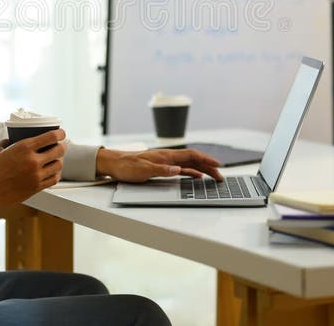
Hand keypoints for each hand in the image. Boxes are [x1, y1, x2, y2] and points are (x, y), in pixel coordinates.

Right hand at [0, 129, 66, 216]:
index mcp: (24, 148)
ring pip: (58, 166)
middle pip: (59, 151)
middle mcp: (33, 161)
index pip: (51, 137)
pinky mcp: (36, 188)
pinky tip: (52, 173)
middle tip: (60, 146)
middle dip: (62, 146)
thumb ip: (3, 142)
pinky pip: (53, 180)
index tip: (61, 134)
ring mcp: (36, 175)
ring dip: (59, 161)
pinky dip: (55, 175)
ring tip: (55, 160)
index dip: (60, 134)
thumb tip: (8, 140)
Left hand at [95, 147, 223, 182]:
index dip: (206, 159)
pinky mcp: (160, 167)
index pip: (191, 155)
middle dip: (208, 166)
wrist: (113, 164)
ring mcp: (165, 162)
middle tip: (220, 176)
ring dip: (202, 170)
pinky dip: (191, 173)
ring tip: (213, 177)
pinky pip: (181, 169)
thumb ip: (161, 170)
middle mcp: (168, 157)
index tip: (218, 165)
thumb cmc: (126, 166)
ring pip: (188, 164)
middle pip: (193, 160)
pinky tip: (196, 177)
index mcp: (166, 156)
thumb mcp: (143, 170)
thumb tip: (178, 170)